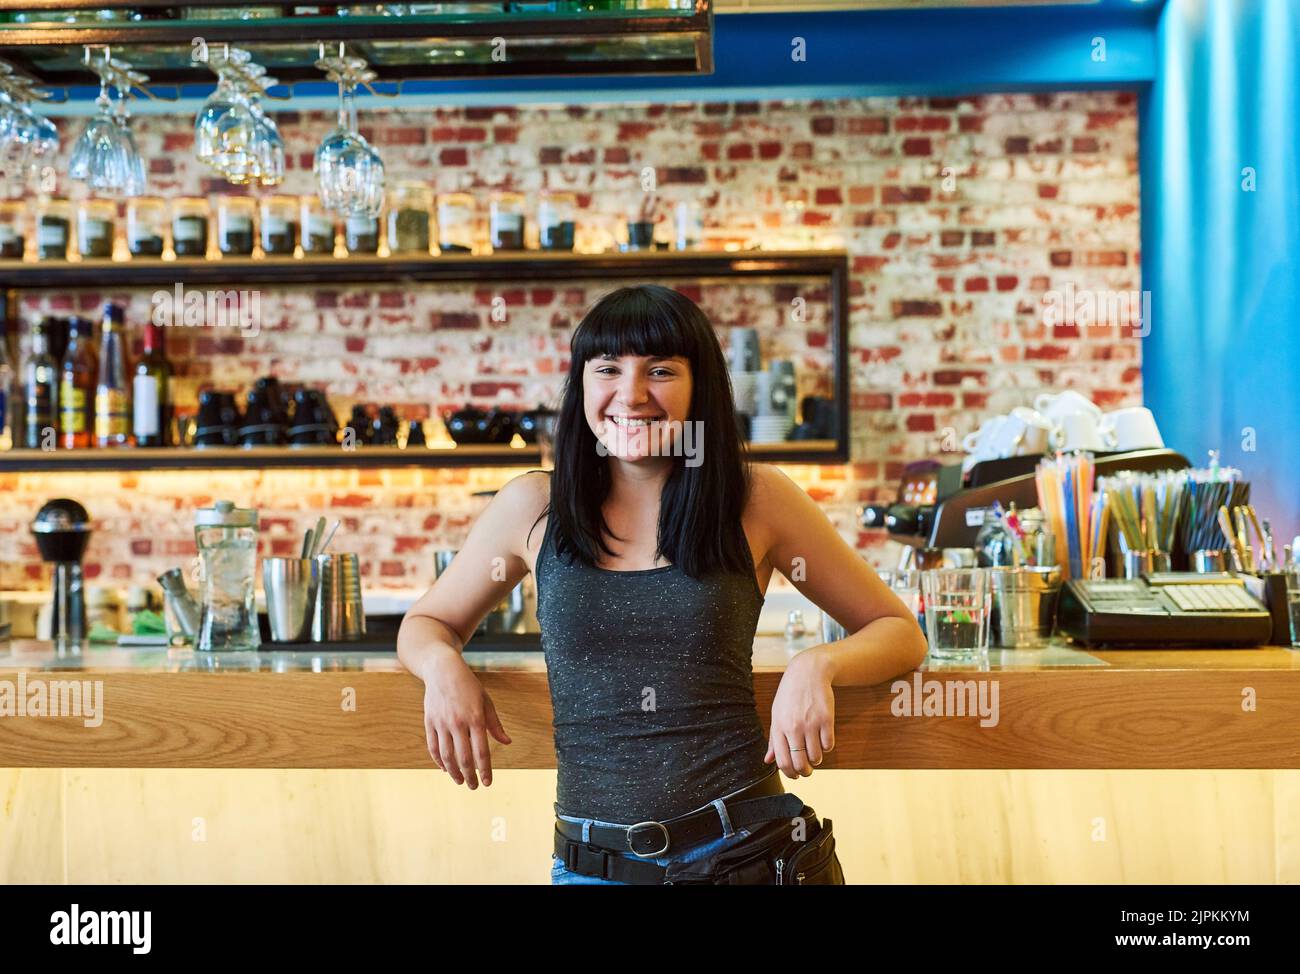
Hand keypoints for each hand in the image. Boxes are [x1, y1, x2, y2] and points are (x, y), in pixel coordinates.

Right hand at [421, 653, 511, 787]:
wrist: (443, 670)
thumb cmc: (469, 686)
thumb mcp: (486, 701)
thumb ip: (495, 724)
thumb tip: (507, 742)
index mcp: (475, 718)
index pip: (481, 751)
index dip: (485, 770)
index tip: (487, 783)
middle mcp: (458, 723)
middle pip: (463, 758)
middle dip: (470, 776)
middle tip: (474, 787)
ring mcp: (442, 723)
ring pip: (447, 756)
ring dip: (453, 772)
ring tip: (460, 781)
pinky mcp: (429, 722)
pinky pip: (433, 747)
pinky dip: (439, 761)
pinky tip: (445, 769)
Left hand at [764, 647, 834, 778]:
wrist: (808, 672)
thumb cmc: (790, 695)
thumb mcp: (777, 714)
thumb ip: (774, 740)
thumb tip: (768, 761)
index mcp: (779, 727)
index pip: (782, 761)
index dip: (790, 774)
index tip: (795, 775)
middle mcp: (794, 727)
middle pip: (800, 763)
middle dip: (805, 772)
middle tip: (807, 770)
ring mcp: (811, 723)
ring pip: (816, 757)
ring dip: (816, 759)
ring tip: (814, 751)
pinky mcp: (826, 719)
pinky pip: (828, 745)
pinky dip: (826, 747)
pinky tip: (822, 738)